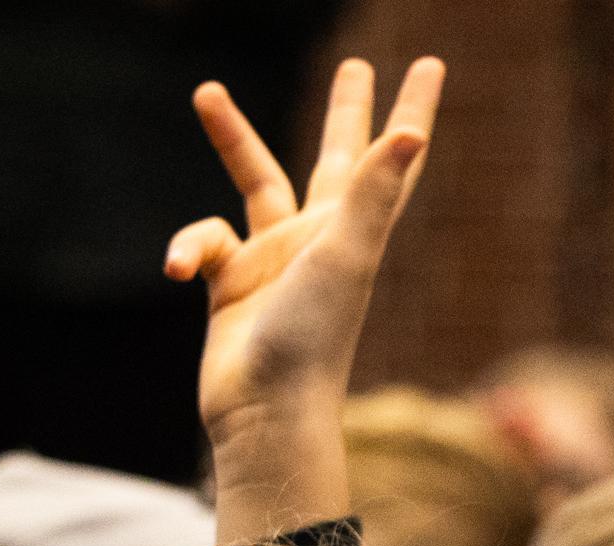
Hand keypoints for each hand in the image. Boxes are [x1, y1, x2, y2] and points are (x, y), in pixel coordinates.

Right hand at [166, 55, 444, 545]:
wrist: (265, 413)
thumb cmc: (313, 338)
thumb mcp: (346, 254)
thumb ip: (372, 190)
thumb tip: (411, 133)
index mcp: (355, 226)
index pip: (391, 156)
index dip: (412, 109)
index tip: (430, 64)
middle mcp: (319, 237)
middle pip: (335, 155)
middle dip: (345, 111)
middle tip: (353, 67)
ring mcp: (275, 260)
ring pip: (255, 179)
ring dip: (231, 137)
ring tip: (206, 92)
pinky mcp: (231, 284)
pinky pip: (205, 241)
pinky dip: (189, 246)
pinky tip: (184, 270)